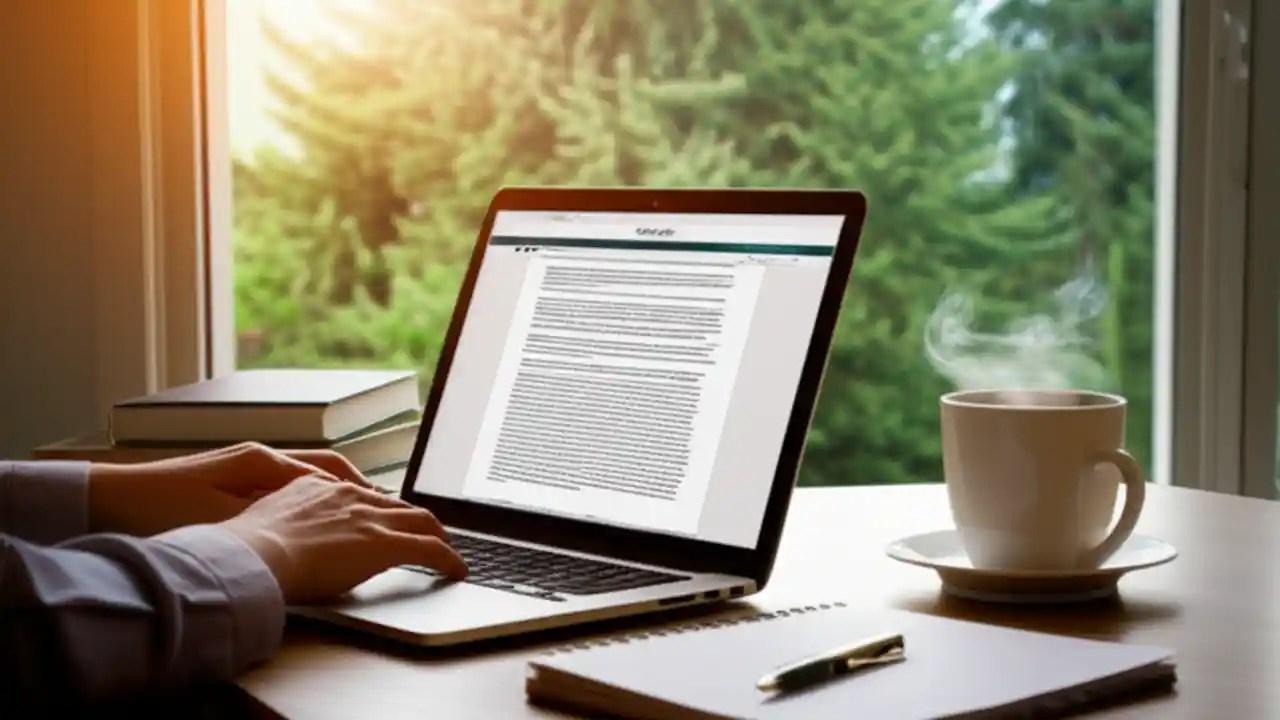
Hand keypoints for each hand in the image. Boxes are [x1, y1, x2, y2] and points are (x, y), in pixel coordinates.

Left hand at [89, 442, 374, 536]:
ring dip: (339, 491)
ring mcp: (247, 464)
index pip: (330, 472)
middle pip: (327, 467)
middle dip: (362, 487)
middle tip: (391, 509)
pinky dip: (313, 497)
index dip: (363, 493)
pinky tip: (317, 517)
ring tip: (364, 512)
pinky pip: (289, 485)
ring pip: (309, 474)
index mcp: (262, 461)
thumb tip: (323, 505)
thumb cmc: (160, 510)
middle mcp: (260, 456)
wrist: (109, 497)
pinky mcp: (233, 479)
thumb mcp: (222, 516)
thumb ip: (275, 510)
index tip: (391, 511)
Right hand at [220, 475, 466, 603]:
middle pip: (395, 504)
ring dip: (436, 535)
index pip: (359, 495)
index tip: (381, 518)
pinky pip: (430, 549)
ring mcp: (370, 518)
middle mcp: (350, 496)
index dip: (376, 509)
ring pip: (420, 520)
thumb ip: (282, 522)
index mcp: (319, 488)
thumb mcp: (264, 521)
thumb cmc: (249, 548)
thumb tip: (281, 538)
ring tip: (444, 548)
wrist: (255, 555)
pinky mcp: (387, 544)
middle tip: (425, 531)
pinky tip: (455, 570)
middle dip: (413, 518)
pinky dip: (448, 559)